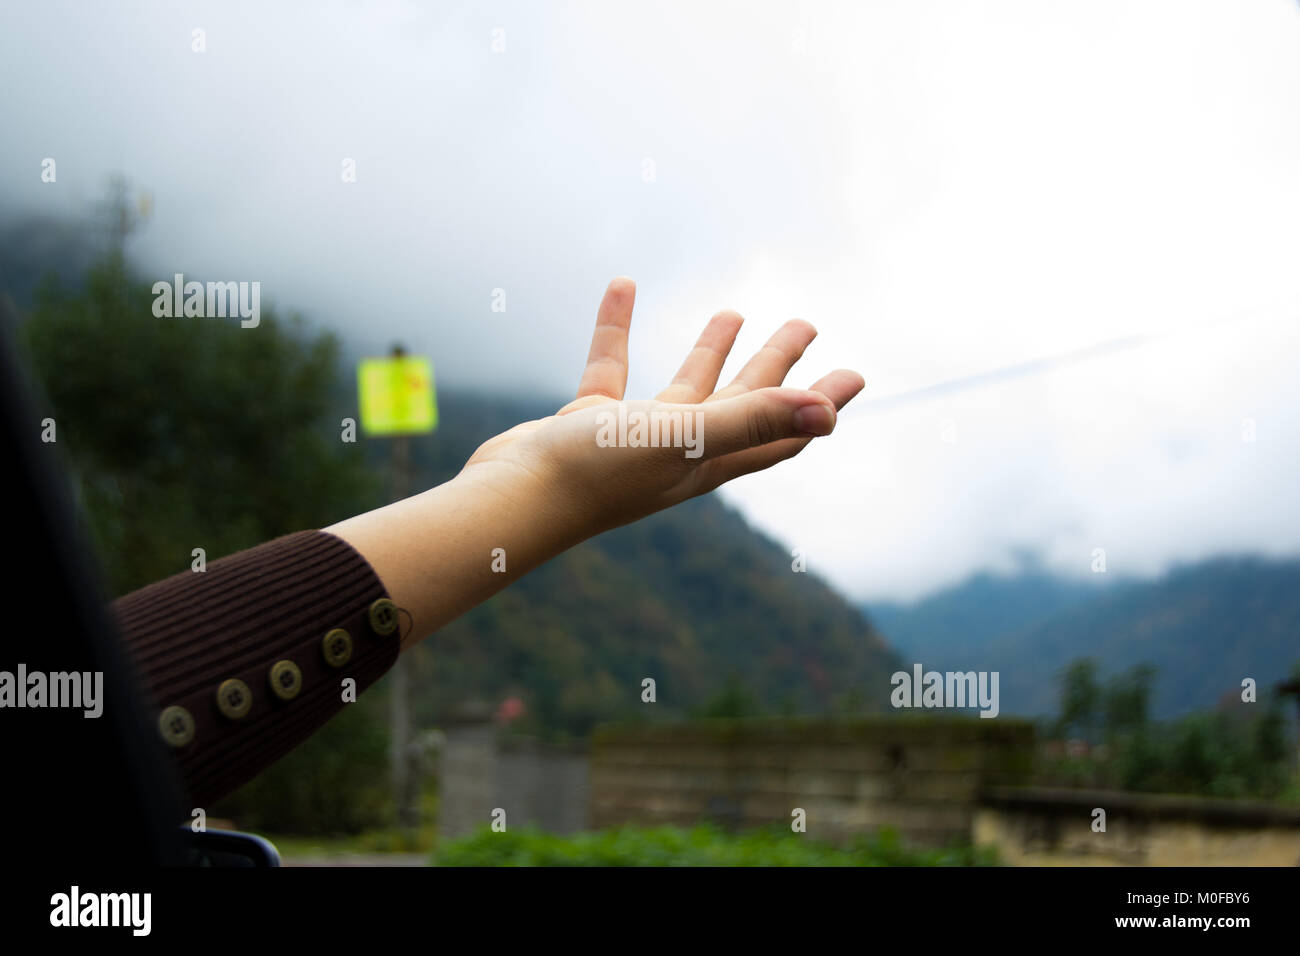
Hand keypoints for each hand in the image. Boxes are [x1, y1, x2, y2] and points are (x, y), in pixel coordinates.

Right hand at [328, 277, 863, 645]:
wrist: (512, 499)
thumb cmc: (598, 474)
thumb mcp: (683, 438)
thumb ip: (751, 420)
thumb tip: (827, 413)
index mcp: (711, 460)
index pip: (782, 432)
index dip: (820, 405)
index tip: (856, 374)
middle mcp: (681, 452)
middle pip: (745, 403)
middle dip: (777, 365)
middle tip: (806, 323)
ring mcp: (635, 440)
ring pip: (685, 388)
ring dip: (711, 350)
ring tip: (733, 312)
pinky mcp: (589, 424)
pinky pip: (611, 367)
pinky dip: (618, 328)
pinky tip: (622, 286)